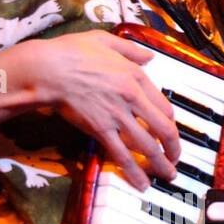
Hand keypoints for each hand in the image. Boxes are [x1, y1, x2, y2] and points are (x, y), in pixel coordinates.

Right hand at [16, 29, 180, 191]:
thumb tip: (148, 57)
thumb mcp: (105, 40)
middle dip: (174, 148)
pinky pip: (123, 156)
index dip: (170, 123)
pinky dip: (135, 172)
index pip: (164, 105)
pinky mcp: (101, 131)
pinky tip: (142, 183)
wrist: (48, 69)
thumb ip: (130, 50)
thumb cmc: (70, 52)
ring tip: (167, 176)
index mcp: (136, 76)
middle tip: (175, 159)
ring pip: (148, 146)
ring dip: (161, 165)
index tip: (170, 132)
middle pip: (164, 129)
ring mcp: (117, 116)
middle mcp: (132, 97)